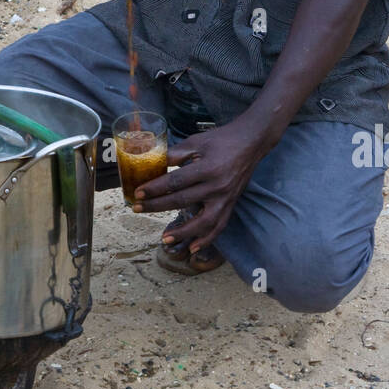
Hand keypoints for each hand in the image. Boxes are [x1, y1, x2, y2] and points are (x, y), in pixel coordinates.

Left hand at [133, 120, 269, 253]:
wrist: (250, 143)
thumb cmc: (221, 140)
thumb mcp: (197, 141)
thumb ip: (175, 154)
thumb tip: (152, 162)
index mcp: (207, 168)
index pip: (176, 182)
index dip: (155, 188)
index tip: (138, 193)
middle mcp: (217, 186)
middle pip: (182, 200)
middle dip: (157, 206)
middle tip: (138, 209)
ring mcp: (225, 198)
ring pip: (203, 222)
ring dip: (183, 233)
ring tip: (164, 238)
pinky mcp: (231, 205)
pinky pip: (219, 226)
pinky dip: (207, 239)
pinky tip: (193, 248)